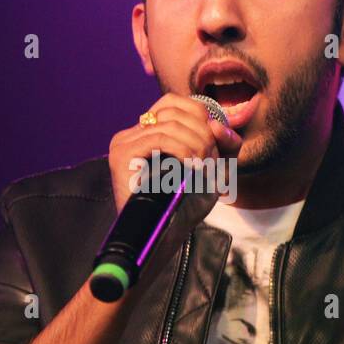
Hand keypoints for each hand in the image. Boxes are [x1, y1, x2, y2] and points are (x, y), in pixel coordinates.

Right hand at [108, 93, 241, 293]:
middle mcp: (132, 133)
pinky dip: (184, 150)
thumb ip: (221, 145)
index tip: (219, 141)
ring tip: (204, 169)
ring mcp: (124, 142)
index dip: (202, 114)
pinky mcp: (122, 155)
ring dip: (197, 145)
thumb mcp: (211, 171)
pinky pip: (160, 138)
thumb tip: (219, 125)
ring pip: (171, 125)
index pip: (174, 103)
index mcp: (147, 133)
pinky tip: (194, 167)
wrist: (160, 240)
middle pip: (174, 110)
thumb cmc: (183, 209)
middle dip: (203, 133)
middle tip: (212, 162)